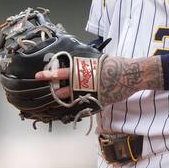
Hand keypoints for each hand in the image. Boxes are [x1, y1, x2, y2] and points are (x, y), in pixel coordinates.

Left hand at [37, 55, 163, 105]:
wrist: (130, 75)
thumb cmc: (116, 64)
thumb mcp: (98, 60)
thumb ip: (86, 65)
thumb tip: (78, 64)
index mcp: (83, 70)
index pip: (61, 72)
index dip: (49, 74)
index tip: (38, 75)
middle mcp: (84, 82)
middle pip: (63, 88)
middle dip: (53, 91)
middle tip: (46, 91)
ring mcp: (90, 93)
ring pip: (72, 98)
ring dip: (64, 99)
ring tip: (58, 98)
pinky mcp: (97, 102)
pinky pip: (84, 106)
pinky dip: (78, 106)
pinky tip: (74, 106)